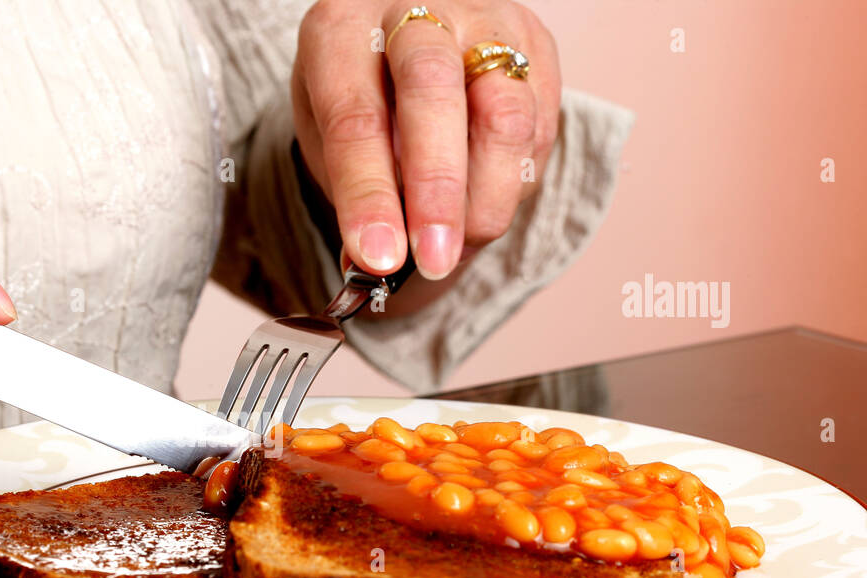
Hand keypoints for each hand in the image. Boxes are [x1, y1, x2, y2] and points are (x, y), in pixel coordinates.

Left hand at [292, 0, 560, 280]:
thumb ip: (352, 191)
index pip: (355, 116)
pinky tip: (481, 211)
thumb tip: (378, 264)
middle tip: (434, 259)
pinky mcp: (534, 44)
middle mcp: (415, 9)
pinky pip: (539, 127)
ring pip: (504, 113)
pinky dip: (513, 186)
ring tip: (457, 250)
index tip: (378, 256)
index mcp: (342, 28)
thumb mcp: (327, 138)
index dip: (368, 194)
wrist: (400, 48)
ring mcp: (483, 20)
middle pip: (434, 92)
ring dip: (486, 200)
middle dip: (437, 191)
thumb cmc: (357, 97)